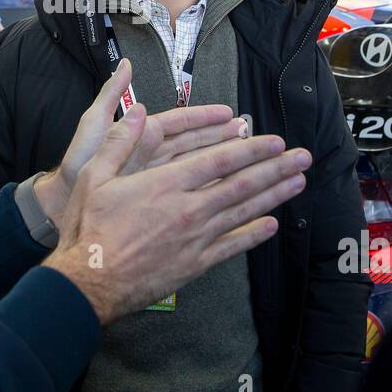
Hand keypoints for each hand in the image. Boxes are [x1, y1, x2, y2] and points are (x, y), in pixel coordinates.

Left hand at [33, 59, 247, 224]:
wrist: (62, 205)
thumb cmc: (76, 165)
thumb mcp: (93, 125)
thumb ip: (111, 95)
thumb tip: (125, 63)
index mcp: (139, 134)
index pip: (179, 122)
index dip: (204, 117)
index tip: (229, 113)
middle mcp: (151, 154)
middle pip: (193, 143)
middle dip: (221, 137)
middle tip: (249, 133)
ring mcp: (154, 177)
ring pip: (194, 166)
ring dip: (219, 160)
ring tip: (247, 155)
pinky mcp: (154, 198)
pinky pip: (186, 190)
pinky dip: (206, 187)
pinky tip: (227, 187)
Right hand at [41, 101, 309, 324]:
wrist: (88, 281)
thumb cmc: (88, 227)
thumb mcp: (94, 176)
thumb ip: (121, 142)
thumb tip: (140, 110)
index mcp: (166, 182)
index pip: (220, 160)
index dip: (251, 148)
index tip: (274, 140)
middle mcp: (189, 208)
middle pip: (242, 183)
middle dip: (276, 168)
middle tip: (302, 157)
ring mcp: (195, 238)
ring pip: (243, 212)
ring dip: (274, 196)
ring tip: (298, 182)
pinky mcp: (194, 264)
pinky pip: (232, 247)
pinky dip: (253, 235)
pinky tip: (272, 226)